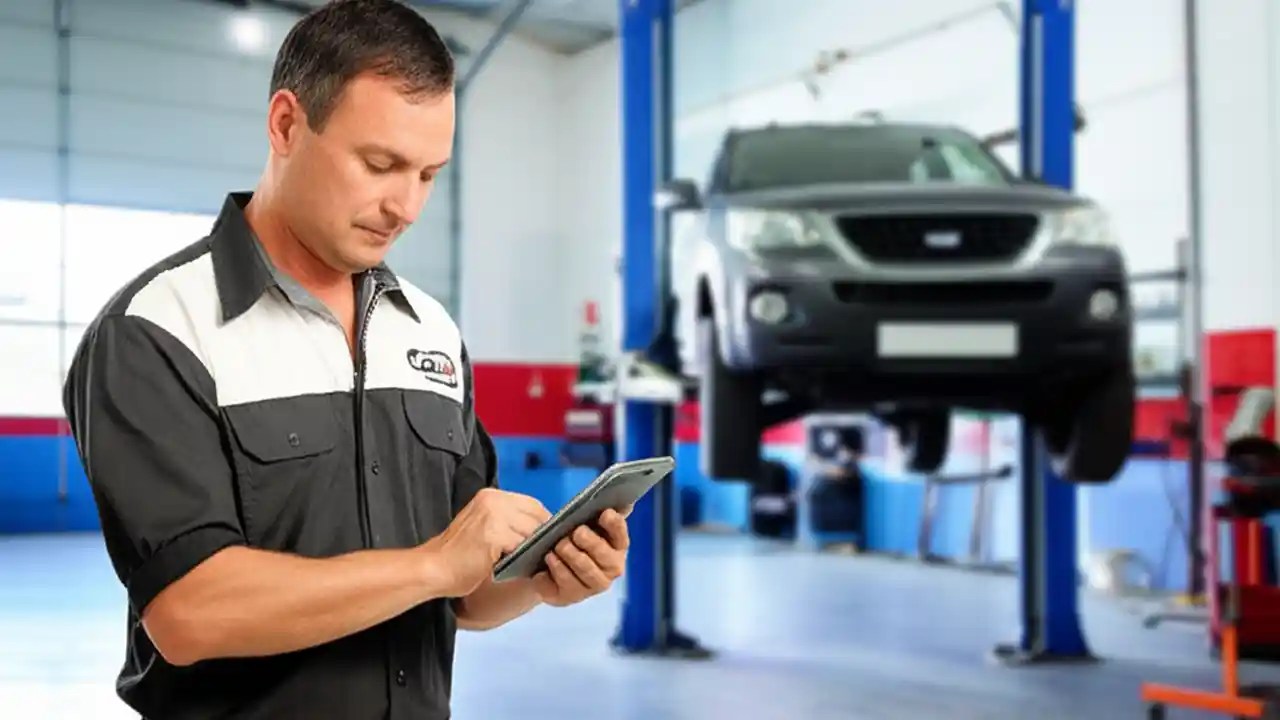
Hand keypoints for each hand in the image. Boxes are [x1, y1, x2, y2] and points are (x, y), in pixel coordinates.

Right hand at [421, 488, 549, 597]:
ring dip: (536, 548)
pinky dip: (525, 558)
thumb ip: (508, 522)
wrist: (433, 569)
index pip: (532, 504)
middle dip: (544, 536)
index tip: (548, 540)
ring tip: (533, 562)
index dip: (543, 523)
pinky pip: (522, 546)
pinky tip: (521, 568)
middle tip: (544, 554)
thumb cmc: (459, 556)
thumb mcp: (484, 527)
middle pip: (536, 515)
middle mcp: (493, 499)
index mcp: (491, 495)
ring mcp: (493, 515)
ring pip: (532, 531)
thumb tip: (543, 531)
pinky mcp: (494, 534)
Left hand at [531, 507, 629, 606]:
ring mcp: (593, 585)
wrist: (547, 567)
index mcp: (618, 546)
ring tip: (560, 544)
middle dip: (590, 542)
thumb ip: (605, 514)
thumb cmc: (573, 541)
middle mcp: (611, 568)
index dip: (614, 524)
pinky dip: (559, 567)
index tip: (604, 513)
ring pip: (587, 569)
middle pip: (605, 555)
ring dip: (572, 554)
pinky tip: (550, 557)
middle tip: (576, 532)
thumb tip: (626, 504)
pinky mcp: (573, 596)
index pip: (621, 534)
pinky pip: (568, 581)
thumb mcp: (587, 524)